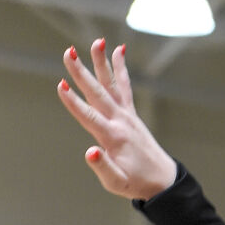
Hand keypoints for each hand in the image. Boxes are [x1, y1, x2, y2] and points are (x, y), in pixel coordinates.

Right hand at [58, 39, 177, 201]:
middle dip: (82, 73)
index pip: (90, 117)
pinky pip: (125, 87)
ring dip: (102, 63)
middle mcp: (120, 121)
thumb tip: (90, 151)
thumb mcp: (116, 183)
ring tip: (97, 41)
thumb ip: (102, 167)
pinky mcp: (131, 113)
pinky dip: (121, 69)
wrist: (162, 180)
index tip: (61, 85)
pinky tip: (118, 50)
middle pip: (97, 93)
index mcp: (113, 138)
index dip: (74, 102)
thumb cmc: (136, 183)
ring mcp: (126, 115)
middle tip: (69, 52)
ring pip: (112, 84)